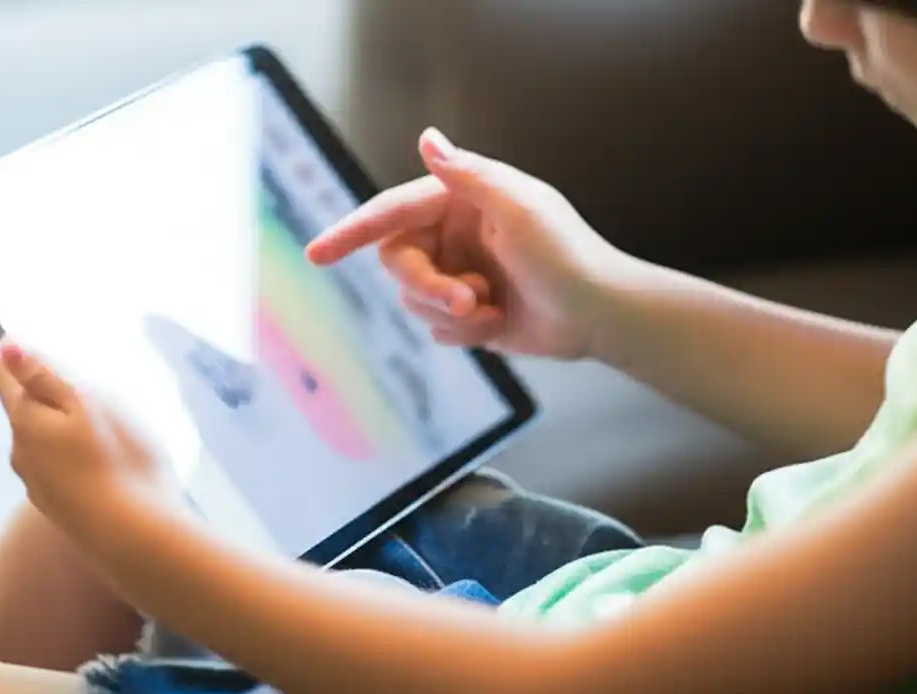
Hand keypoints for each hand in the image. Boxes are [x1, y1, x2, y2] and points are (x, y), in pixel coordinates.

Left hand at [0, 342, 177, 532]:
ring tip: (100, 424)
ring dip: (62, 430)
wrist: (133, 535)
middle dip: (46, 395)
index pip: (4, 377)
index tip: (45, 348)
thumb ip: (44, 377)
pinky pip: (60, 471)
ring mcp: (37, 485)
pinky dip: (74, 459)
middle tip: (85, 383)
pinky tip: (103, 463)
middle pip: (25, 412)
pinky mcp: (58, 508)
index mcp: (25, 421)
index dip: (19, 358)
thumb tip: (6, 345)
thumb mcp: (86, 406)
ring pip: (42, 444)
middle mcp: (21, 453)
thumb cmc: (117, 459)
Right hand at [306, 128, 630, 359]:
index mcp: (462, 199)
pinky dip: (462, 331)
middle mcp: (456, 232)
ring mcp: (459, 271)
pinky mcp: (467, 310)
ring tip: (490, 310)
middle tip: (463, 299)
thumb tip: (426, 138)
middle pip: (398, 261)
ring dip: (448, 311)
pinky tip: (498, 323)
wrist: (600, 316)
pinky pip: (435, 326)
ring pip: (413, 298)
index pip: (392, 210)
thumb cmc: (569, 257)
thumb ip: (469, 176)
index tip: (316, 254)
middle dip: (425, 285)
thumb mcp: (519, 210)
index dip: (351, 230)